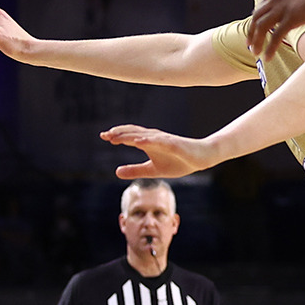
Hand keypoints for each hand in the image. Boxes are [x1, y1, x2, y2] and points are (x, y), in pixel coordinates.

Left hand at [99, 125, 219, 180]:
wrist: (202, 158)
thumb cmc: (178, 162)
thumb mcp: (153, 170)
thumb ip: (135, 170)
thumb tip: (116, 172)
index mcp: (149, 143)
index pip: (129, 137)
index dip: (116, 136)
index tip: (103, 136)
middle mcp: (155, 139)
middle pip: (134, 133)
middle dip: (119, 133)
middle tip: (105, 135)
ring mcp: (165, 140)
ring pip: (144, 135)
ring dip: (130, 135)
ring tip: (116, 136)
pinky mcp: (175, 144)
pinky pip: (160, 141)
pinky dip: (149, 140)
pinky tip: (139, 141)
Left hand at [246, 0, 304, 60]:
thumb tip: (296, 4)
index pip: (261, 6)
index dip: (256, 20)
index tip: (255, 29)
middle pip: (256, 17)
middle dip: (251, 32)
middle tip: (249, 44)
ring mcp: (283, 8)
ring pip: (261, 27)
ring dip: (257, 42)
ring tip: (255, 53)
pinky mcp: (292, 17)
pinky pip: (276, 36)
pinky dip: (270, 48)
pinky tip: (268, 57)